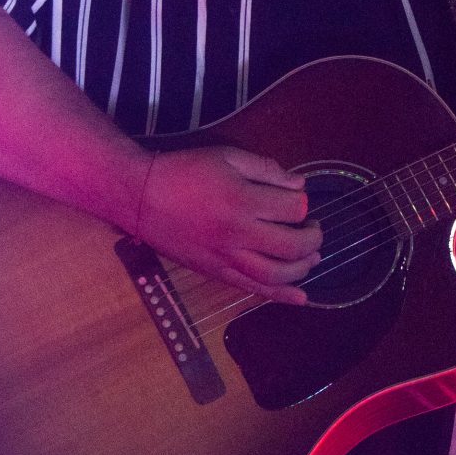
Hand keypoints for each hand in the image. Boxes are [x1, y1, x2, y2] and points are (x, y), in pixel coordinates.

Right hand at [134, 145, 320, 302]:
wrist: (140, 197)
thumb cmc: (183, 171)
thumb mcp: (226, 157)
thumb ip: (266, 169)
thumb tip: (299, 185)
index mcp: (242, 200)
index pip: (293, 209)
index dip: (304, 204)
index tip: (299, 200)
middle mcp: (238, 234)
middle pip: (293, 246)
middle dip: (313, 239)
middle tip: (315, 230)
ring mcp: (226, 258)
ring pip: (276, 274)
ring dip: (303, 268)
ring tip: (313, 257)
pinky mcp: (216, 273)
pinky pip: (253, 290)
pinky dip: (281, 296)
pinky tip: (300, 297)